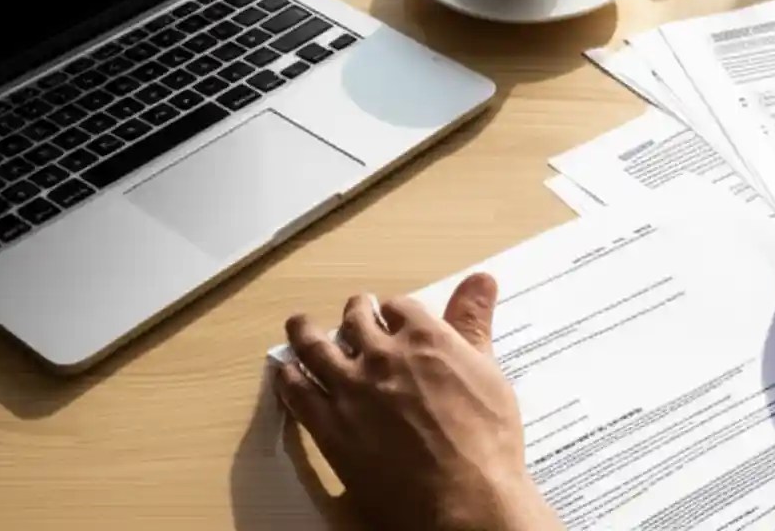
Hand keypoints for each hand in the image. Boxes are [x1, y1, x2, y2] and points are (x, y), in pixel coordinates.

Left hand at [274, 274, 559, 530]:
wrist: (463, 495)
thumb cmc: (485, 440)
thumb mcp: (488, 371)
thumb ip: (475, 323)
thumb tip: (481, 279)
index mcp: (424, 337)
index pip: (399, 307)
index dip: (394, 311)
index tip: (392, 317)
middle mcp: (382, 354)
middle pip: (356, 320)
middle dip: (354, 313)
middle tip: (353, 313)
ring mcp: (351, 389)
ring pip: (316, 347)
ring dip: (306, 332)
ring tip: (300, 324)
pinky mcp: (330, 425)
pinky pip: (298, 392)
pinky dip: (288, 377)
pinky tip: (285, 372)